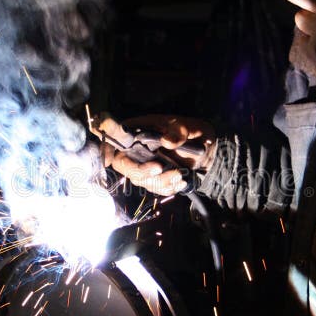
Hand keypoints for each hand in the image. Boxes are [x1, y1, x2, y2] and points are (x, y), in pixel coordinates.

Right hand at [94, 114, 215, 195]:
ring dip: (159, 181)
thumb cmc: (194, 133)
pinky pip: (153, 188)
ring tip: (180, 174)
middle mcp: (137, 149)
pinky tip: (180, 181)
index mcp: (140, 130)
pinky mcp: (153, 178)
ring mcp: (144, 165)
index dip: (107, 147)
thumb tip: (166, 141)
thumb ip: (179, 132)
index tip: (109, 156)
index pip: (115, 138)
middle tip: (159, 168)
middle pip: (123, 164)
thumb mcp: (190, 128)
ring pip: (140, 179)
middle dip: (140, 170)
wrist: (208, 152)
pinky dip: (167, 187)